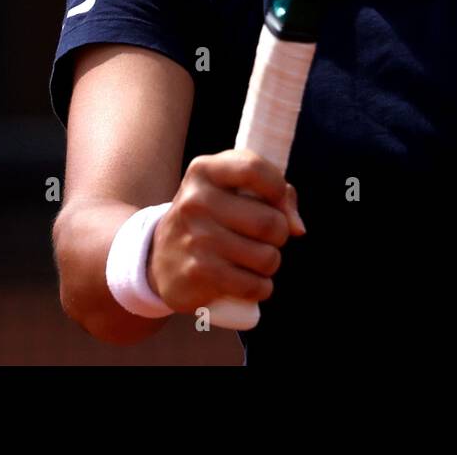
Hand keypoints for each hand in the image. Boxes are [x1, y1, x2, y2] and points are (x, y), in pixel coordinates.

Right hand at [147, 149, 304, 313]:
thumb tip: (297, 227)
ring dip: (270, 263)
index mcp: (204, 171)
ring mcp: (197, 238)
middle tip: (264, 238)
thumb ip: (275, 193)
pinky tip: (249, 282)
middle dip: (279, 235)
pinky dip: (261, 288)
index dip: (277, 188)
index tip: (276, 202)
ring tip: (254, 259)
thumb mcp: (232, 189)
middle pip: (269, 222)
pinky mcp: (200, 273)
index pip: (254, 169)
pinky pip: (254, 285)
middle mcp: (196, 201)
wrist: (159, 257)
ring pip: (267, 257)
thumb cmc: (211, 216)